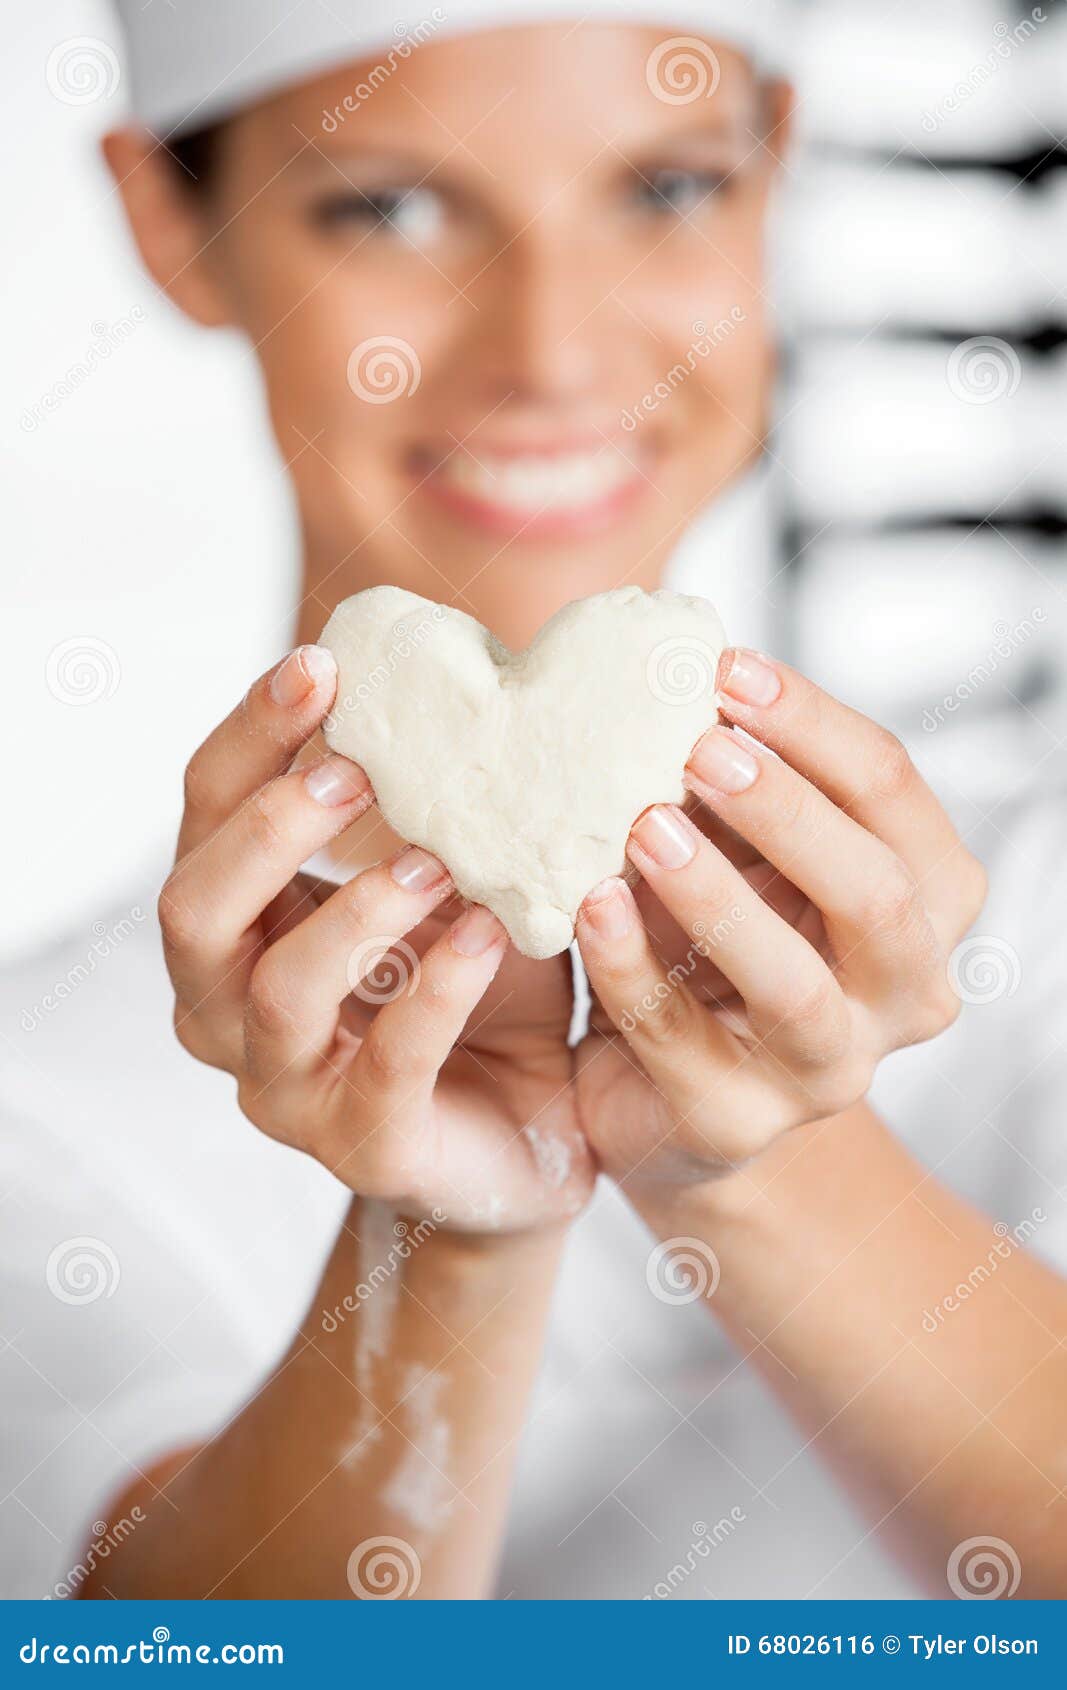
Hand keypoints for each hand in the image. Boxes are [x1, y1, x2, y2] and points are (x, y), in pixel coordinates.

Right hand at [159, 646, 592, 1231]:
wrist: (536, 1125)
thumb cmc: (477, 983)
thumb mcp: (447, 874)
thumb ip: (423, 798)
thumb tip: (458, 668)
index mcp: (237, 924)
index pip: (206, 814)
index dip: (249, 736)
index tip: (320, 665)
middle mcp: (230, 1007)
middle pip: (192, 909)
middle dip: (268, 829)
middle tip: (354, 770)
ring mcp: (287, 1086)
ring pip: (278, 991)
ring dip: (354, 910)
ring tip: (437, 860)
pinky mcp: (365, 1145)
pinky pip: (387, 1063)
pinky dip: (437, 989)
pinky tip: (489, 934)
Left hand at [573, 649, 986, 1187]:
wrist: (672, 1090)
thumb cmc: (716, 939)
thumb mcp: (744, 850)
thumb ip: (734, 779)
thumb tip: (677, 665)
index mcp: (929, 900)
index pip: (894, 794)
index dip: (813, 724)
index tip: (723, 670)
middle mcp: (905, 991)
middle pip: (878, 894)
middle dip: (788, 811)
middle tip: (698, 748)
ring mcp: (828, 1069)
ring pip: (796, 986)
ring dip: (718, 897)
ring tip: (642, 826)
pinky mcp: (734, 1122)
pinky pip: (679, 1039)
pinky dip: (629, 965)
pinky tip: (586, 906)